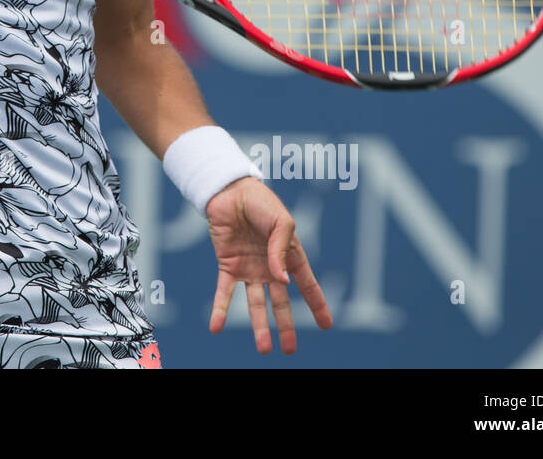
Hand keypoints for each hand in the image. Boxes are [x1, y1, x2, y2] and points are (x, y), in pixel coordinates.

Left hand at [205, 177, 332, 353]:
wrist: (229, 191)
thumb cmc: (261, 202)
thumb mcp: (281, 222)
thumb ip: (281, 251)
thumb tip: (282, 281)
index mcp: (289, 255)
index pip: (306, 284)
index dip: (316, 304)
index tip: (327, 325)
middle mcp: (270, 267)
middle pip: (280, 302)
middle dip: (286, 327)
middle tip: (290, 350)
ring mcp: (249, 268)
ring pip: (255, 304)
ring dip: (258, 326)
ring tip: (264, 349)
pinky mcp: (228, 266)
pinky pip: (224, 292)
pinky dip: (220, 309)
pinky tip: (215, 327)